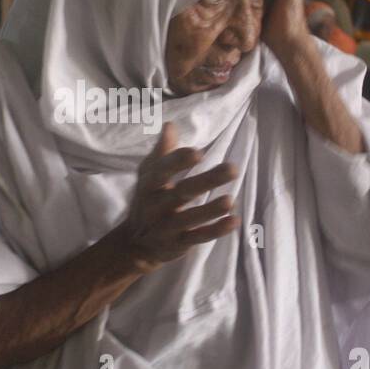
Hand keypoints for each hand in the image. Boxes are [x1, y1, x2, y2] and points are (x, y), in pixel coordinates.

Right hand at [111, 123, 239, 273]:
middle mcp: (156, 206)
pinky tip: (234, 221)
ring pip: (189, 218)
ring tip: (230, 200)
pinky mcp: (178, 244)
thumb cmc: (148, 200)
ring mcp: (167, 227)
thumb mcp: (149, 176)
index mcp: (150, 185)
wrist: (135, 243)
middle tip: (233, 168)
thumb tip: (171, 124)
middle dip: (207, 181)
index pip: (162, 171)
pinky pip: (197, 238)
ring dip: (210, 210)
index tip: (198, 152)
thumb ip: (162, 152)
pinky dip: (215, 231)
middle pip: (181, 192)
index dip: (178, 161)